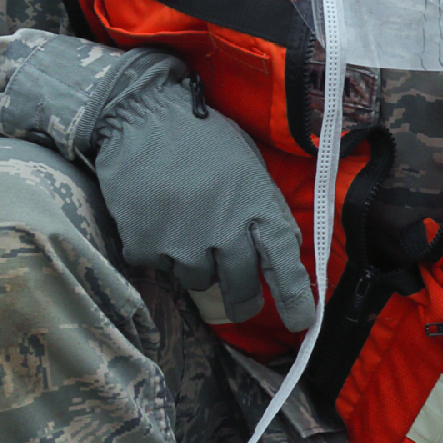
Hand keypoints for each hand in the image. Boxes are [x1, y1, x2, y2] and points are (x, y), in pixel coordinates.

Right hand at [84, 63, 312, 328]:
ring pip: (198, 281)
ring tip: (186, 225)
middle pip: (240, 290)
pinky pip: (160, 268)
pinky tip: (157, 218)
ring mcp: (183, 245)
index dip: (296, 299)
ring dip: (196, 264)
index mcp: (258, 209)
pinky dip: (159, 251)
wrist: (141, 119)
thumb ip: (263, 211)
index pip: (285, 266)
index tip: (301, 323)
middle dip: (244, 300)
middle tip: (242, 302)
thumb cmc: (203, 139)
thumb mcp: (249, 169)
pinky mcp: (146, 249)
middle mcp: (224, 233)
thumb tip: (278, 251)